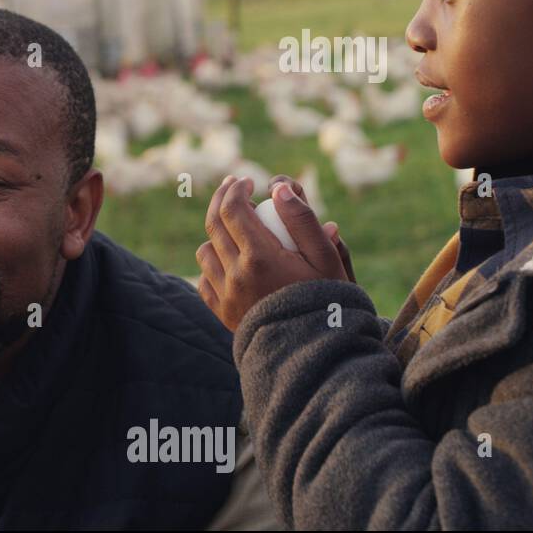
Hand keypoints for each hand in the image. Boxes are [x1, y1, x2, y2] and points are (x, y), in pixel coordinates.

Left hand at [197, 176, 350, 330]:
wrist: (315, 352)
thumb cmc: (327, 301)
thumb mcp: (327, 258)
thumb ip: (303, 220)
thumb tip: (279, 189)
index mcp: (260, 257)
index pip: (233, 210)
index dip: (236, 189)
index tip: (248, 181)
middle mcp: (236, 275)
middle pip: (213, 225)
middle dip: (221, 199)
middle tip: (233, 186)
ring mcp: (225, 295)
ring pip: (206, 251)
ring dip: (217, 233)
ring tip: (236, 226)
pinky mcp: (222, 313)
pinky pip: (205, 279)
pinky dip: (213, 264)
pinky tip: (229, 259)